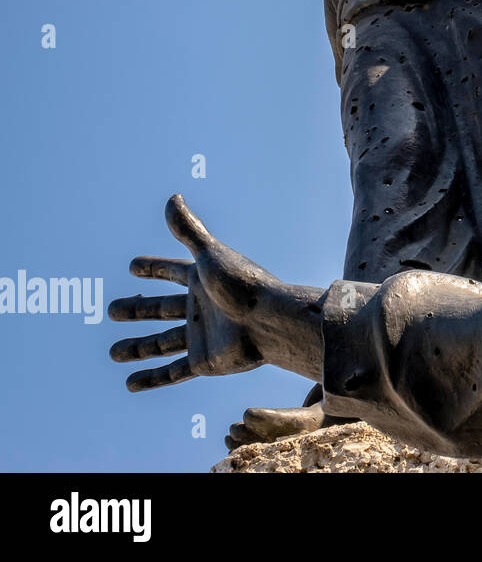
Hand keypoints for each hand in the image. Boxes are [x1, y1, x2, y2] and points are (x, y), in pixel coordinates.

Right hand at [109, 195, 279, 390]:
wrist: (270, 322)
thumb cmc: (243, 285)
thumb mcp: (211, 255)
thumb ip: (189, 230)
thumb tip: (173, 198)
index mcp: (203, 281)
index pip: (173, 272)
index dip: (154, 268)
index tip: (133, 266)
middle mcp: (202, 308)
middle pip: (162, 308)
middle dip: (138, 309)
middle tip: (111, 309)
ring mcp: (203, 335)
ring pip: (163, 343)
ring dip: (139, 347)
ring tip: (112, 352)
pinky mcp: (206, 362)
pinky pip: (174, 372)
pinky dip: (154, 378)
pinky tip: (131, 383)